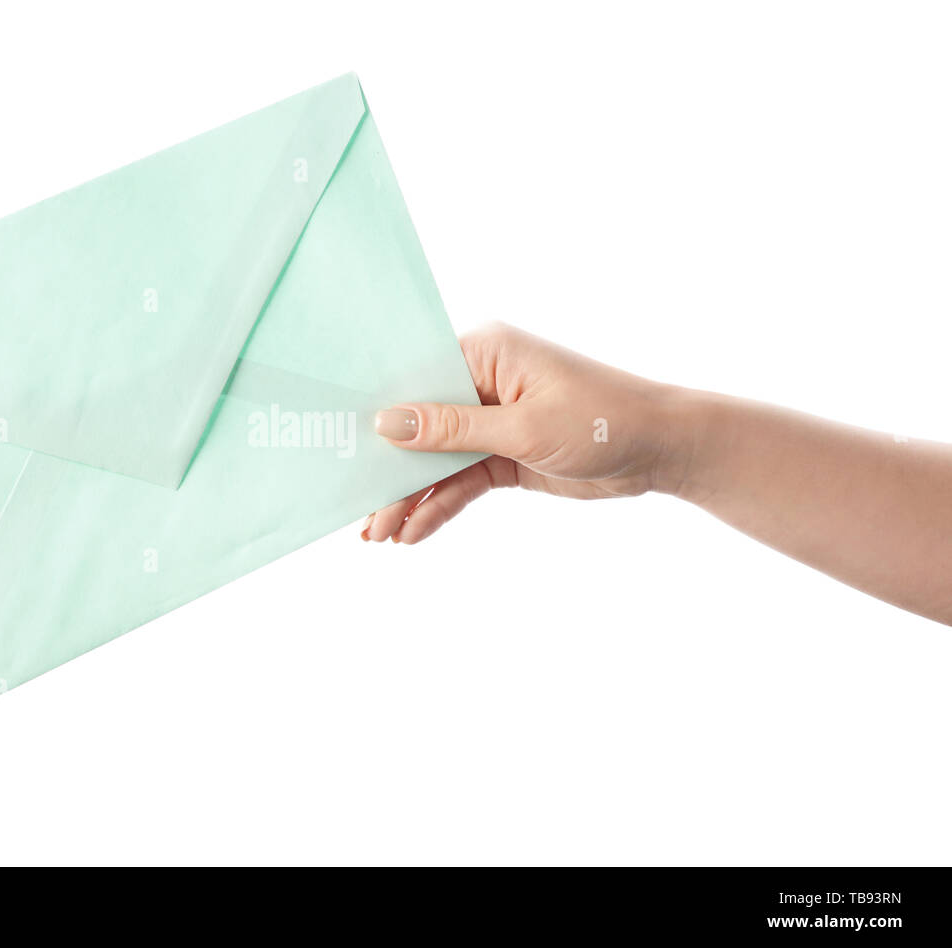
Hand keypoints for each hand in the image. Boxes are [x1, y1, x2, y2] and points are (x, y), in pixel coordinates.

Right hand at [363, 323, 683, 543]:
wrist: (663, 449)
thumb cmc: (602, 419)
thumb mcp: (523, 427)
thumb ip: (452, 430)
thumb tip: (386, 422)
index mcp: (485, 352)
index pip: (416, 382)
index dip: (379, 421)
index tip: (343, 456)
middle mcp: (482, 381)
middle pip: (420, 428)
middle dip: (392, 473)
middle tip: (363, 517)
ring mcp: (492, 420)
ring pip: (437, 461)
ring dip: (411, 497)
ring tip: (380, 536)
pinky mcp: (504, 454)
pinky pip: (461, 480)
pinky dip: (440, 505)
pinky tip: (415, 533)